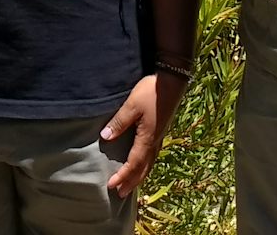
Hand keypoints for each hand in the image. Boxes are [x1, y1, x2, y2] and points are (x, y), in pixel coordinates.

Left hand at [102, 71, 187, 197]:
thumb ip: (119, 122)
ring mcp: (159, 138)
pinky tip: (143, 164)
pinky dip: (146, 166)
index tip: (111, 186)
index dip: (122, 176)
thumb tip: (105, 137)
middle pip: (143, 168)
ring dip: (139, 176)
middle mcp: (155, 142)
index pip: (133, 163)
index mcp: (147, 138)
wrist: (172, 82)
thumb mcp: (131, 105)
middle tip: (120, 194)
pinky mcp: (161, 132)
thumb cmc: (151, 92)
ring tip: (131, 185)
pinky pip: (152, 156)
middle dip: (131, 182)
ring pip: (149, 163)